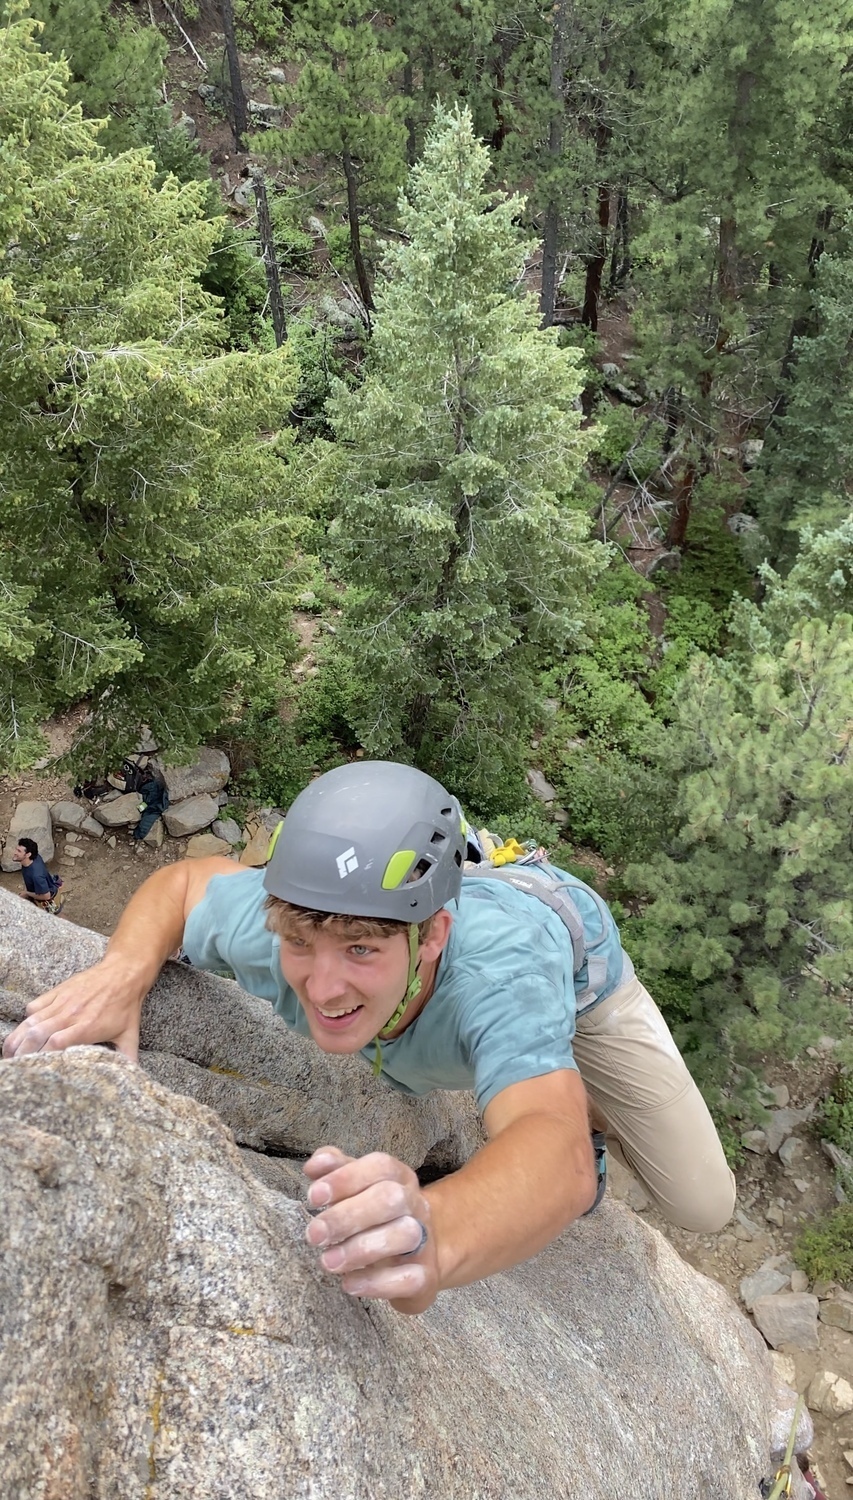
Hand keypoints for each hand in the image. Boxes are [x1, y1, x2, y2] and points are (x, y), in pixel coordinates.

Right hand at [1, 958, 143, 1060]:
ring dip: (18, 1039)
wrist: (124, 972)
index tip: (38, 1070)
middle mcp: (70, 1014)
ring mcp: (61, 1001)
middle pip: (37, 1034)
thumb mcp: (130, 1034)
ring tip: (10, 1054)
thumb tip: (132, 1078)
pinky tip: (24, 1032)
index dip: (43, 1057)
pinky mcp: (57, 991)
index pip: (56, 1043)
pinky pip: (34, 1006)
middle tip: (17, 1068)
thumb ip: (128, 1058)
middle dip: (23, 1053)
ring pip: (31, 1021)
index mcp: (87, 1027)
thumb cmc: (126, 1006)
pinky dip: (26, 1020)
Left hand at [303, 1147, 437, 1313]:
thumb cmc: (375, 1219)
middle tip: (314, 1234)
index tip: (314, 1196)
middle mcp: (415, 1204)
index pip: (380, 1166)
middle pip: (391, 1198)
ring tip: (328, 1261)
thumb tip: (313, 1167)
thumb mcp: (356, 1190)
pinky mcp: (425, 1275)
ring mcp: (424, 1240)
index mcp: (398, 1178)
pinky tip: (349, 1284)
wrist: (413, 1259)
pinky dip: (376, 1282)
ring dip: (361, 1249)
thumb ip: (335, 1171)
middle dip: (348, 1216)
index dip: (346, 1178)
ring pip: (404, 1235)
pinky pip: (409, 1278)